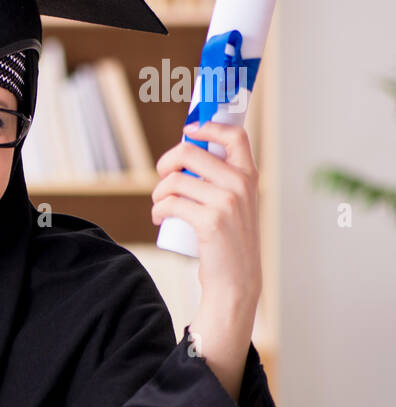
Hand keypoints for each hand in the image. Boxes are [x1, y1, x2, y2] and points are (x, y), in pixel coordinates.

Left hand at [151, 120, 262, 318]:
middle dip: (166, 162)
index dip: (208, 126)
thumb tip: (186, 155)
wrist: (236, 281)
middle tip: (162, 177)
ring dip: (158, 193)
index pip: (235, 136)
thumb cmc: (228, 241)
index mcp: (249, 177)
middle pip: (191, 152)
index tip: (190, 130)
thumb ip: (221, 181)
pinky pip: (170, 203)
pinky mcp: (211, 222)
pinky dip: (157, 209)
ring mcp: (227, 203)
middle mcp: (242, 185)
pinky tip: (158, 218)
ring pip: (174, 180)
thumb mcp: (235, 205)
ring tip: (159, 206)